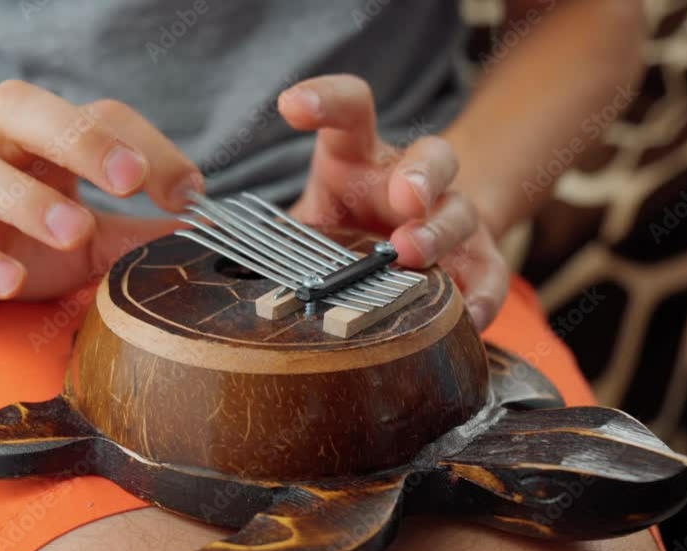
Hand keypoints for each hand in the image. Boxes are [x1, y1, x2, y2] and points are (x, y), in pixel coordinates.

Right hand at [0, 80, 202, 324]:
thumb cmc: (22, 249)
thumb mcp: (93, 245)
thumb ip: (143, 237)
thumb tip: (211, 233)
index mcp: (43, 145)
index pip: (97, 115)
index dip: (147, 145)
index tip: (191, 193)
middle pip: (20, 109)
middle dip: (78, 137)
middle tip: (129, 179)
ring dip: (27, 198)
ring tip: (75, 232)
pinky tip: (10, 281)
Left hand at [279, 75, 507, 329]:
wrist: (405, 254)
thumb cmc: (345, 232)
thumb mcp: (306, 222)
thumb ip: (271, 230)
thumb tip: (198, 234)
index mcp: (359, 158)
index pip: (351, 111)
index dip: (325, 100)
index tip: (290, 107)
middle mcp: (409, 179)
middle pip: (430, 155)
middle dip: (420, 173)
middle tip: (404, 197)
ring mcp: (448, 216)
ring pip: (460, 211)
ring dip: (439, 231)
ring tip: (414, 253)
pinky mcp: (476, 259)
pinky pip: (488, 273)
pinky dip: (481, 294)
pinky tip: (467, 315)